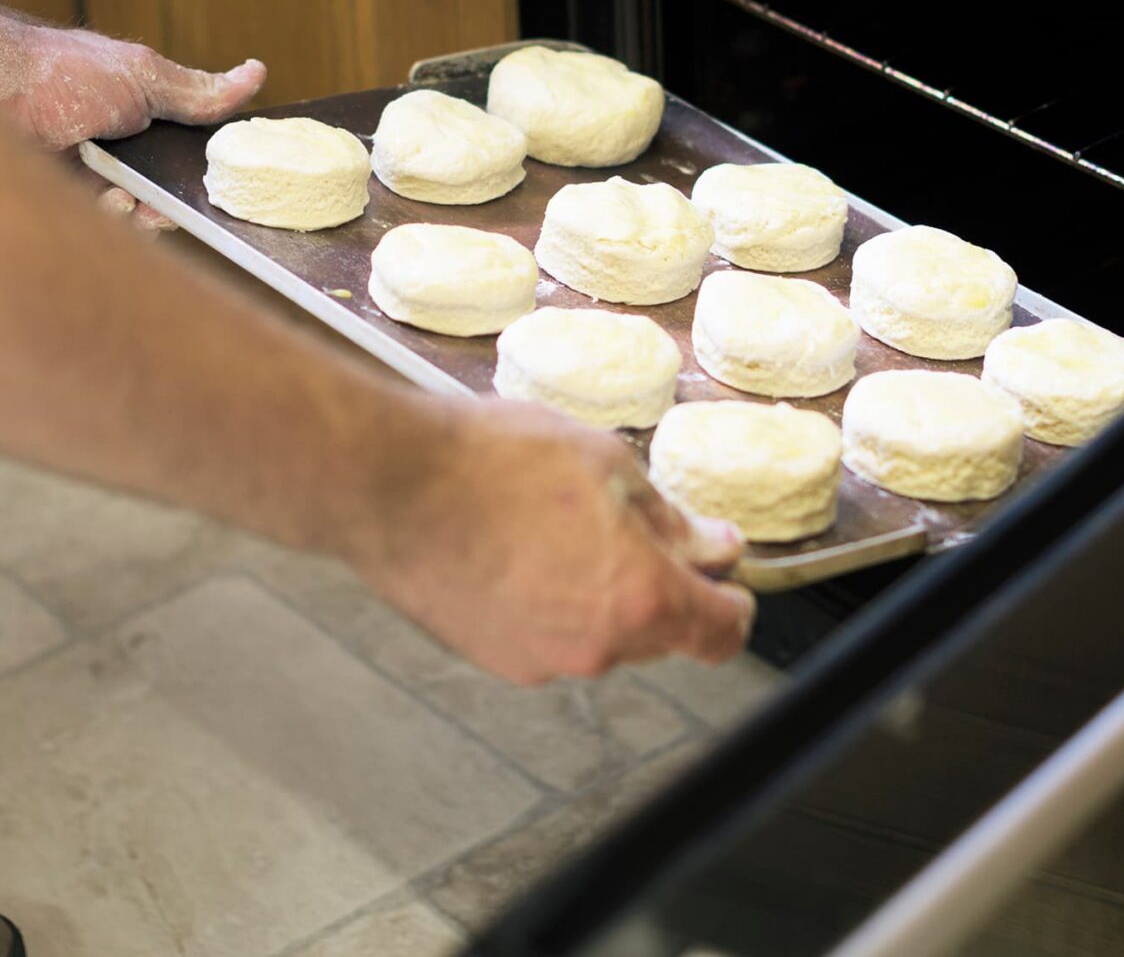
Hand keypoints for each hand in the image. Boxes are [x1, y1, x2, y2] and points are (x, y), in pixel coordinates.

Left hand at [0, 21, 265, 227]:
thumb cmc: (59, 72)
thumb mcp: (144, 76)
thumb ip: (199, 91)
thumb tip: (256, 75)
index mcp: (139, 122)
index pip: (187, 160)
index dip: (204, 174)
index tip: (219, 185)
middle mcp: (116, 155)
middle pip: (166, 198)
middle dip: (173, 203)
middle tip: (169, 199)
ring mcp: (88, 183)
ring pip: (135, 221)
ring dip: (140, 214)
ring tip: (127, 195)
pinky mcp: (61, 207)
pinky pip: (99, 233)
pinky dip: (108, 220)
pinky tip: (102, 200)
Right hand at [343, 397, 756, 684]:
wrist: (389, 484)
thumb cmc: (491, 461)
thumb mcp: (606, 464)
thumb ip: (670, 518)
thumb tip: (714, 545)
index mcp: (641, 596)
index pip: (722, 633)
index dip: (734, 604)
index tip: (725, 578)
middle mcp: (597, 647)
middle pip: (663, 634)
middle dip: (661, 586)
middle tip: (630, 525)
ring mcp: (542, 660)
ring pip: (603, 636)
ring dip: (601, 594)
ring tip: (559, 527)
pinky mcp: (495, 658)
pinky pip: (550, 637)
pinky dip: (552, 605)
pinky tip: (521, 551)